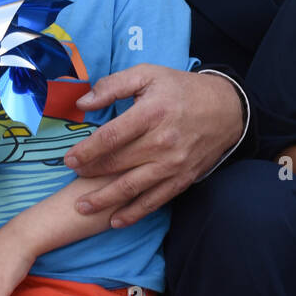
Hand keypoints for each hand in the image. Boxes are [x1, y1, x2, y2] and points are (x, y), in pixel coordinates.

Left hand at [66, 66, 243, 226]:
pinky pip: (155, 200)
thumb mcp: (148, 74)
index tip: (68, 159)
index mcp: (152, 113)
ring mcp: (173, 164)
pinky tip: (116, 221)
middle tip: (73, 175)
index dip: (85, 150)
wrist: (226, 109)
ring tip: (82, 207)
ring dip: (104, 200)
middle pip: (117, 163)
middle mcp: (162, 142)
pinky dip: (134, 213)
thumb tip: (82, 103)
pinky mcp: (183, 178)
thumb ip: (113, 85)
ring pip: (132, 188)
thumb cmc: (182, 89)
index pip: (110, 137)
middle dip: (90, 173)